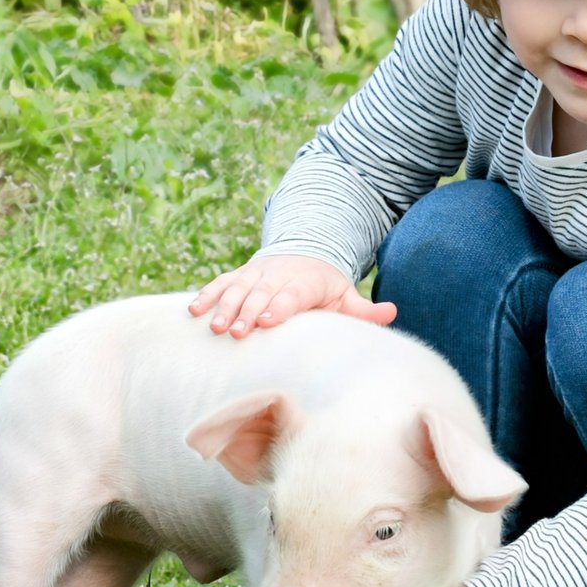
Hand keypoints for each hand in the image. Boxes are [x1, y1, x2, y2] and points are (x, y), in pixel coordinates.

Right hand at [189, 253, 397, 338]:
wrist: (303, 254)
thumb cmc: (325, 287)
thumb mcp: (346, 295)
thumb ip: (365, 310)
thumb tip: (393, 310)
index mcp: (303, 283)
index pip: (290, 296)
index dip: (277, 308)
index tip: (267, 322)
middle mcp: (276, 276)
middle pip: (259, 294)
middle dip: (247, 312)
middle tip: (237, 332)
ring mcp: (255, 275)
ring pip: (236, 289)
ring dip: (223, 308)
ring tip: (214, 327)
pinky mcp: (238, 276)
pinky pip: (219, 284)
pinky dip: (206, 295)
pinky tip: (193, 310)